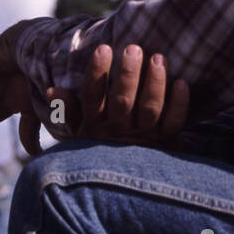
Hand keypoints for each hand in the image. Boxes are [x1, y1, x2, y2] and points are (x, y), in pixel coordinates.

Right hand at [46, 44, 189, 146]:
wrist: (130, 185)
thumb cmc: (104, 148)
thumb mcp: (80, 135)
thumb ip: (69, 111)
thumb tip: (51, 91)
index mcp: (96, 124)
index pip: (93, 96)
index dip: (98, 72)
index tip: (103, 48)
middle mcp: (119, 130)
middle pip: (123, 100)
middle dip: (128, 74)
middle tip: (133, 49)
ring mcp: (145, 136)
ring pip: (150, 109)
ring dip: (155, 82)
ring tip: (158, 58)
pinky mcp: (168, 141)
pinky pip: (174, 122)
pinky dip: (179, 103)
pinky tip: (182, 82)